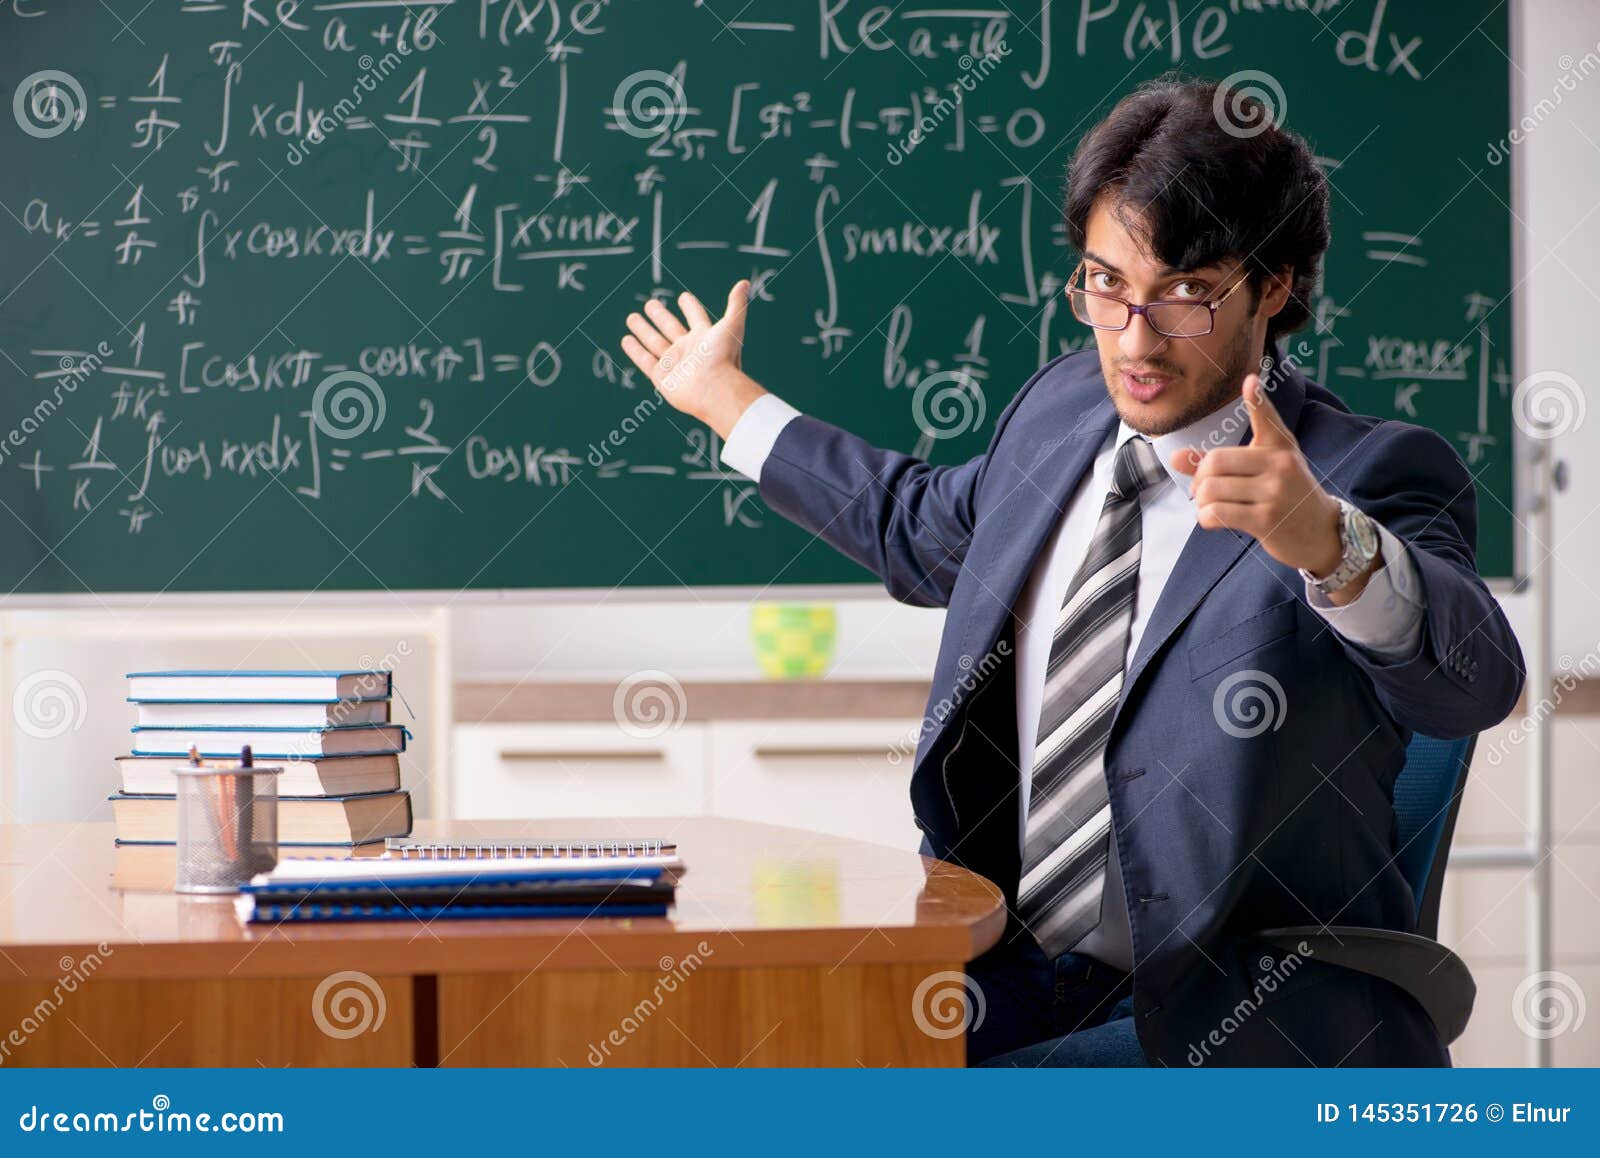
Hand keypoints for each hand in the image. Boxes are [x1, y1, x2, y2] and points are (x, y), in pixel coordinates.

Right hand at [619, 281, 767, 438]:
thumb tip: (745, 283)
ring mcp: (675, 364)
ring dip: (643, 330)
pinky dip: (635, 351)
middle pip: (671, 328)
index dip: (691, 307)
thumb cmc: (724, 358)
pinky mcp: (662, 377)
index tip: (683, 297)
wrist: (714, 389)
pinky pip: (645, 361)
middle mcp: (689, 350)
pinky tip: (626, 340)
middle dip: (660, 316)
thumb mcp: (732, 325)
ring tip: (632, 318)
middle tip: (650, 303)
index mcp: (705, 338)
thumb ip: (736, 304)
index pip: (696, 317)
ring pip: (655, 343)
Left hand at [1171, 373, 1353, 583]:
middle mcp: (1280, 465)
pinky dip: (1206, 518)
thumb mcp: (1264, 470)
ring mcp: (1275, 492)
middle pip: (1215, 462)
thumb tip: (1174, 456)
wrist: (1321, 533)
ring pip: (1211, 489)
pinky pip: (1217, 513)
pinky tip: (1213, 519)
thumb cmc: (1287, 495)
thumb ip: (1219, 462)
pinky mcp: (1267, 520)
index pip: (1266, 419)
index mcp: (1280, 447)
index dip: (1258, 400)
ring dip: (1201, 502)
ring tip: (1210, 506)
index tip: (1250, 381)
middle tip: (1202, 490)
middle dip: (1198, 479)